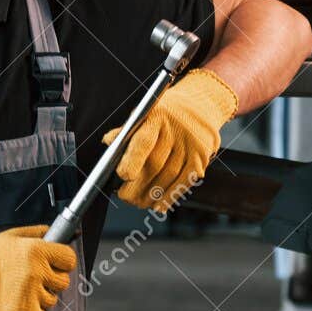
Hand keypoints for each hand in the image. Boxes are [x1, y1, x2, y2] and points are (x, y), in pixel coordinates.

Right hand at [0, 224, 77, 310]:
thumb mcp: (11, 236)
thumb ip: (37, 233)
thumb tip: (59, 232)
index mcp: (36, 251)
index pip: (69, 259)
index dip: (63, 261)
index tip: (56, 263)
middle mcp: (37, 273)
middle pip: (63, 281)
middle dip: (52, 279)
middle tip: (35, 277)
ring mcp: (31, 295)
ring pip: (52, 299)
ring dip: (40, 295)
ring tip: (19, 288)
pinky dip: (31, 310)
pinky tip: (17, 300)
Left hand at [102, 68, 237, 209]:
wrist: (202, 105)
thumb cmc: (167, 112)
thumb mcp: (145, 113)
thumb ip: (127, 129)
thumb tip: (108, 142)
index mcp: (158, 116)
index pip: (144, 141)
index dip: (133, 160)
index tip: (123, 176)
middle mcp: (177, 129)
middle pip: (156, 163)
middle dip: (138, 184)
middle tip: (125, 196)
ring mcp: (191, 144)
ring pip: (170, 175)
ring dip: (152, 194)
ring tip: (139, 202)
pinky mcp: (202, 157)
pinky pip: (185, 181)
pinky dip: (171, 196)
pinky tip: (159, 205)